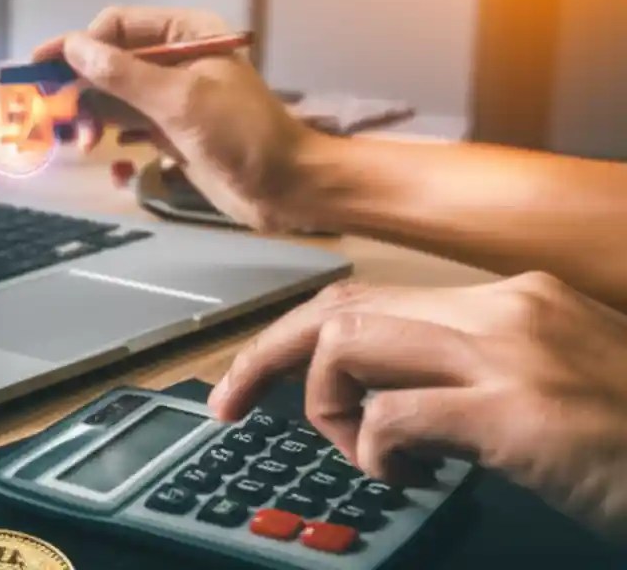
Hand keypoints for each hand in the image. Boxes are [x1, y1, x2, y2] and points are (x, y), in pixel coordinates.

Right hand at [31, 6, 324, 231]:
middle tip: (62, 118)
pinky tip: (119, 170)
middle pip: (109, 64)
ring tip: (89, 146)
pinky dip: (118, 149)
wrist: (287, 187)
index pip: (115, 27)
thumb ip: (122, 74)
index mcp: (186, 34)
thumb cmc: (243, 135)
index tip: (42, 68)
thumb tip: (72, 48)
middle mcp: (175, 60)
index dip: (77, 46)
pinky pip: (129, 133)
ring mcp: (173, 99)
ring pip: (114, 101)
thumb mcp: (179, 100)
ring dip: (96, 122)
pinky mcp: (173, 134)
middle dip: (83, 90)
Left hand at [209, 271, 626, 538]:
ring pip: (347, 344)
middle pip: (337, 309)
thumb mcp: (547, 391)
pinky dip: (371, 452)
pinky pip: (390, 417)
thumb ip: (467, 378)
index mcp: (512, 298)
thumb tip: (381, 402)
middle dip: (264, 355)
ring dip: (324, 406)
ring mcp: (513, 353)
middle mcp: (505, 307)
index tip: (252, 375)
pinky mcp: (519, 411)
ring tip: (363, 453)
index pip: (368, 297)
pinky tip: (406, 477)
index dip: (295, 335)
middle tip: (229, 403)